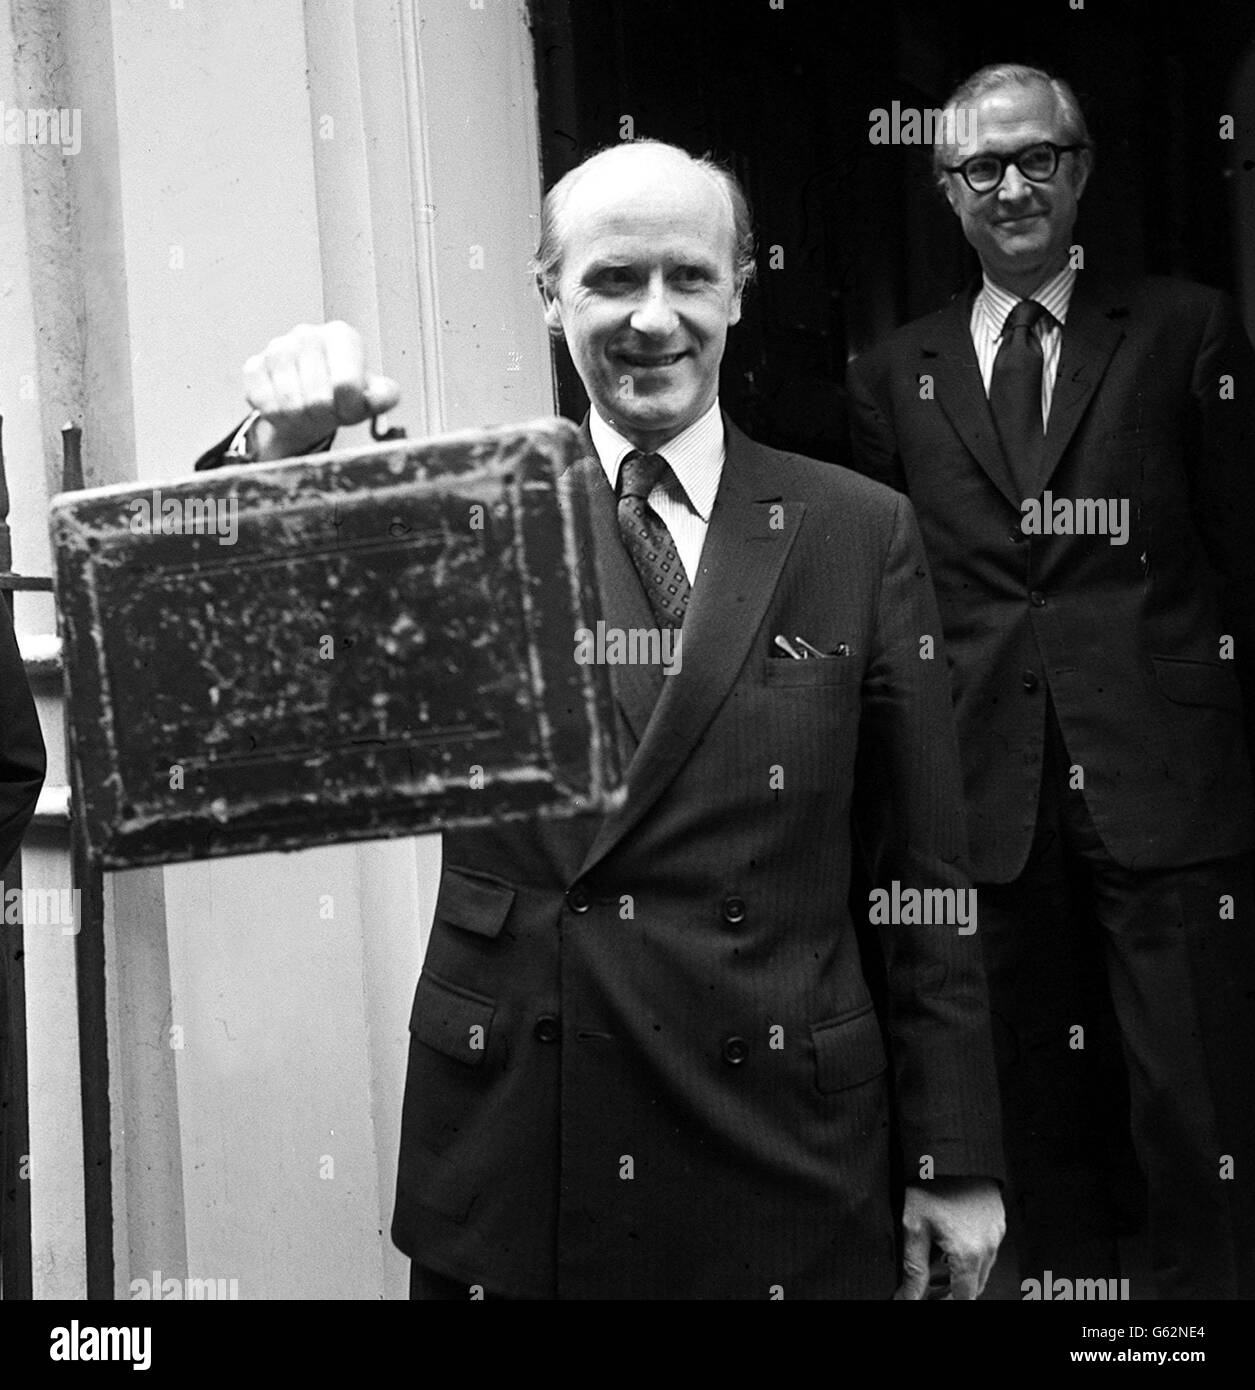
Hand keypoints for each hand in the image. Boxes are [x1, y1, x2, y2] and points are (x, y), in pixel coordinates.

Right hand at [242, 320, 400, 459]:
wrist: (311, 401)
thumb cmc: (345, 396)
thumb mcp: (372, 397)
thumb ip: (384, 396)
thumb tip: (383, 396)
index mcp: (341, 335)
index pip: (345, 384)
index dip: (348, 408)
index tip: (349, 408)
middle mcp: (307, 333)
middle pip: (317, 399)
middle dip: (324, 417)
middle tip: (326, 414)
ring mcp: (277, 347)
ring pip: (290, 405)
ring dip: (301, 420)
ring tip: (308, 412)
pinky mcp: (253, 366)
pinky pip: (265, 405)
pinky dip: (277, 417)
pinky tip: (286, 407)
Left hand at [895, 1177, 1003, 1299]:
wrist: (953, 1152)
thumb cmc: (931, 1185)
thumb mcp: (914, 1227)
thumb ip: (914, 1270)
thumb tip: (907, 1299)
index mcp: (968, 1255)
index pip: (964, 1298)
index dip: (946, 1302)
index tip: (929, 1299)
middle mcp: (988, 1249)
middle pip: (974, 1287)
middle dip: (953, 1291)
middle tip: (928, 1284)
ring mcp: (996, 1234)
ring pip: (982, 1269)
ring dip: (963, 1274)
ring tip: (936, 1262)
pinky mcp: (998, 1221)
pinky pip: (988, 1249)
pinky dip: (972, 1255)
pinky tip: (951, 1241)